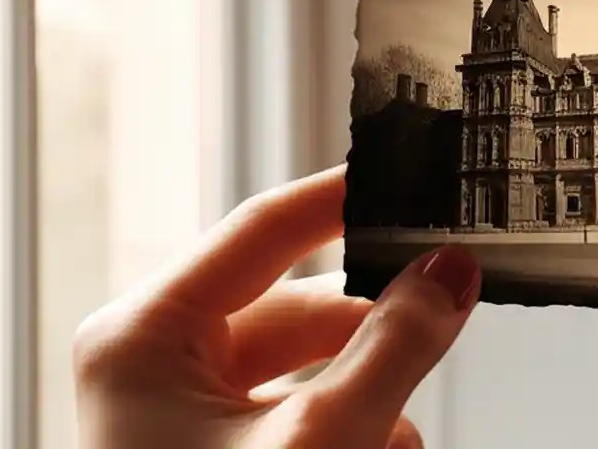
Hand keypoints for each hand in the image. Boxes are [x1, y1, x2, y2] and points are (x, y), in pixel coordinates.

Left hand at [72, 166, 480, 448]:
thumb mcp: (324, 439)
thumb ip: (397, 344)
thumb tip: (451, 269)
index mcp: (146, 335)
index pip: (266, 228)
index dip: (346, 195)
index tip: (414, 175)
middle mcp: (156, 364)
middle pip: (297, 309)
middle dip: (373, 334)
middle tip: (444, 314)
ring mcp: (181, 416)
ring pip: (307, 370)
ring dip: (371, 397)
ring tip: (401, 442)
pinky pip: (299, 418)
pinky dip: (353, 435)